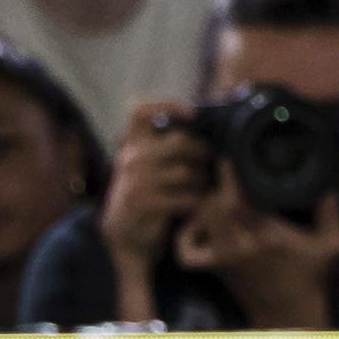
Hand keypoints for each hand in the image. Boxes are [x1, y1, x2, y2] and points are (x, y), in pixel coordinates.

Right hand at [101, 99, 215, 269]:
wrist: (124, 233)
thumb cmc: (148, 195)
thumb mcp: (151, 167)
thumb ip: (169, 149)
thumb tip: (207, 130)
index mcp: (133, 145)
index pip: (140, 113)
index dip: (167, 105)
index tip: (193, 112)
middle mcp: (132, 158)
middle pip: (180, 143)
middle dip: (204, 153)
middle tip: (213, 164)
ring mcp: (136, 181)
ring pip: (187, 173)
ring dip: (204, 182)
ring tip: (205, 190)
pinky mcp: (144, 203)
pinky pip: (186, 198)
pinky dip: (200, 203)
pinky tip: (200, 206)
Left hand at [172, 173, 338, 329]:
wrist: (291, 316)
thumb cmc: (312, 279)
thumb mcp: (333, 247)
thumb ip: (332, 215)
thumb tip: (328, 186)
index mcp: (267, 235)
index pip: (236, 199)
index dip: (228, 176)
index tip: (228, 160)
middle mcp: (239, 245)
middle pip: (211, 205)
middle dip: (215, 187)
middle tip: (224, 178)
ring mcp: (222, 257)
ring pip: (199, 221)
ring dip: (203, 204)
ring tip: (215, 196)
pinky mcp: (214, 268)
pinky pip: (186, 251)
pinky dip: (186, 235)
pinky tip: (199, 226)